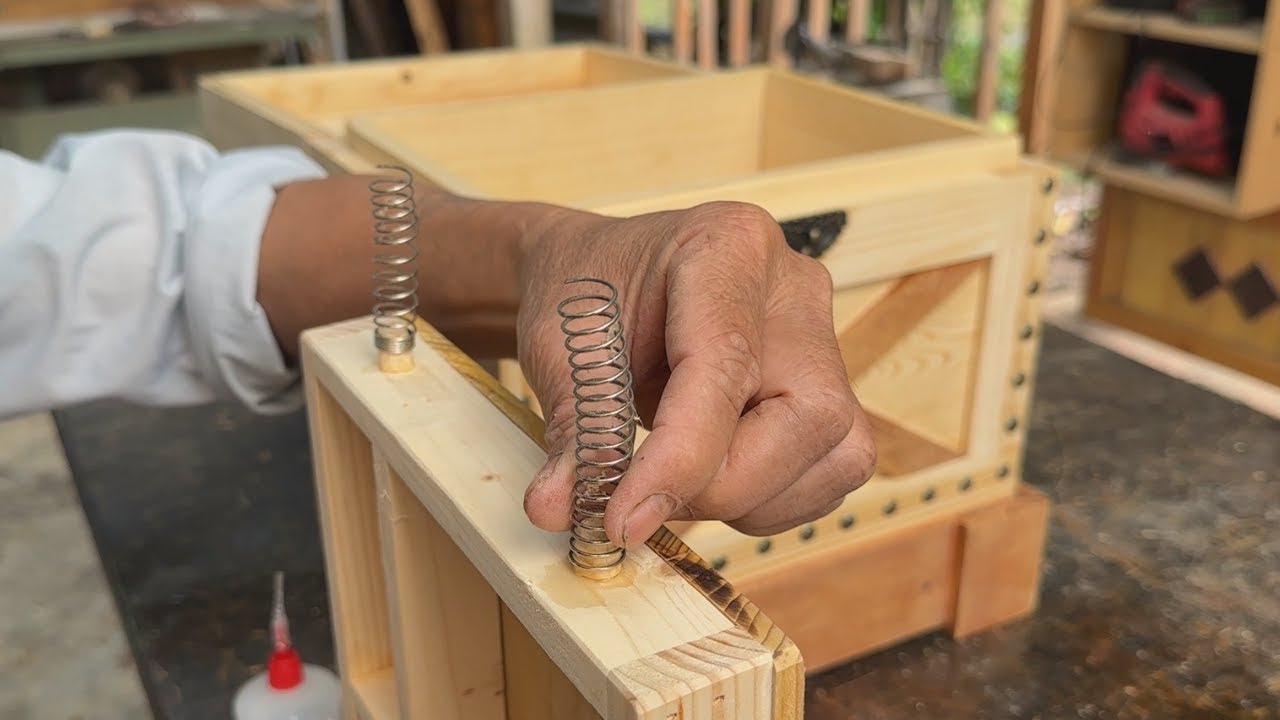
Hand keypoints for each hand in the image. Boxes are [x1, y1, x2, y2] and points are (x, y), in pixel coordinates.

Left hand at [517, 201, 875, 546]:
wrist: (603, 282)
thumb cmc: (586, 296)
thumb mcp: (560, 346)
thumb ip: (575, 427)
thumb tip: (564, 509)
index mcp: (727, 246)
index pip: (726, 366)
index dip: (679, 459)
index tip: (622, 520)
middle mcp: (793, 289)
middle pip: (807, 417)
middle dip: (722, 485)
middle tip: (640, 498)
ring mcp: (824, 341)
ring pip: (835, 456)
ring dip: (748, 499)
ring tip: (671, 477)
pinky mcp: (831, 393)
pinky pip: (829, 476)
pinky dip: (765, 501)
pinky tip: (708, 477)